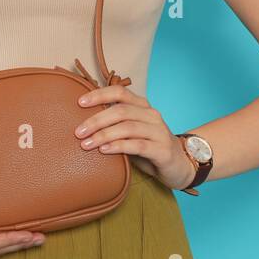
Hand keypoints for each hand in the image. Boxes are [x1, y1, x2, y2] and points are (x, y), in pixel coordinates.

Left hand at [73, 84, 195, 191]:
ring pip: (127, 127)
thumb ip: (114, 125)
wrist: (179, 166)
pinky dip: (118, 146)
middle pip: (120, 111)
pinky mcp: (162, 150)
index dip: (99, 95)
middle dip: (96, 120)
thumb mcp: (131, 133)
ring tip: (86, 144)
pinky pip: (137, 145)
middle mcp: (151, 115)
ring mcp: (159, 131)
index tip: (79, 103)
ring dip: (103, 135)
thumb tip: (83, 124)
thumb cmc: (149, 147)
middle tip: (78, 132)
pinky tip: (104, 151)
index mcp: (142, 106)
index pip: (119, 92)